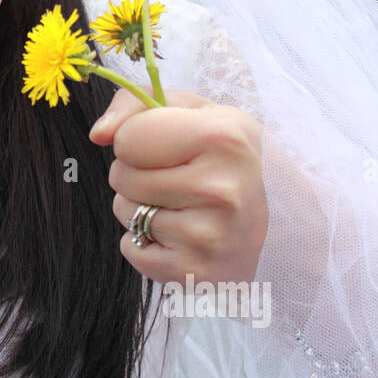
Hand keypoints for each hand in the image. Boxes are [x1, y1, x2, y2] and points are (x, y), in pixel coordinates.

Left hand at [88, 83, 268, 286]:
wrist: (278, 225)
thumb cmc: (223, 158)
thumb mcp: (195, 113)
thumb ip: (137, 105)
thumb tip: (98, 134)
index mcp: (224, 137)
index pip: (127, 137)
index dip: (137, 138)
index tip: (169, 146)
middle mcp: (221, 188)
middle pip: (121, 175)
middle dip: (137, 173)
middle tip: (177, 178)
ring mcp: (210, 236)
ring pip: (124, 212)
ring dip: (140, 208)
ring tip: (182, 206)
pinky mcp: (195, 272)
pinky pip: (131, 249)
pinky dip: (145, 243)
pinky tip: (181, 235)